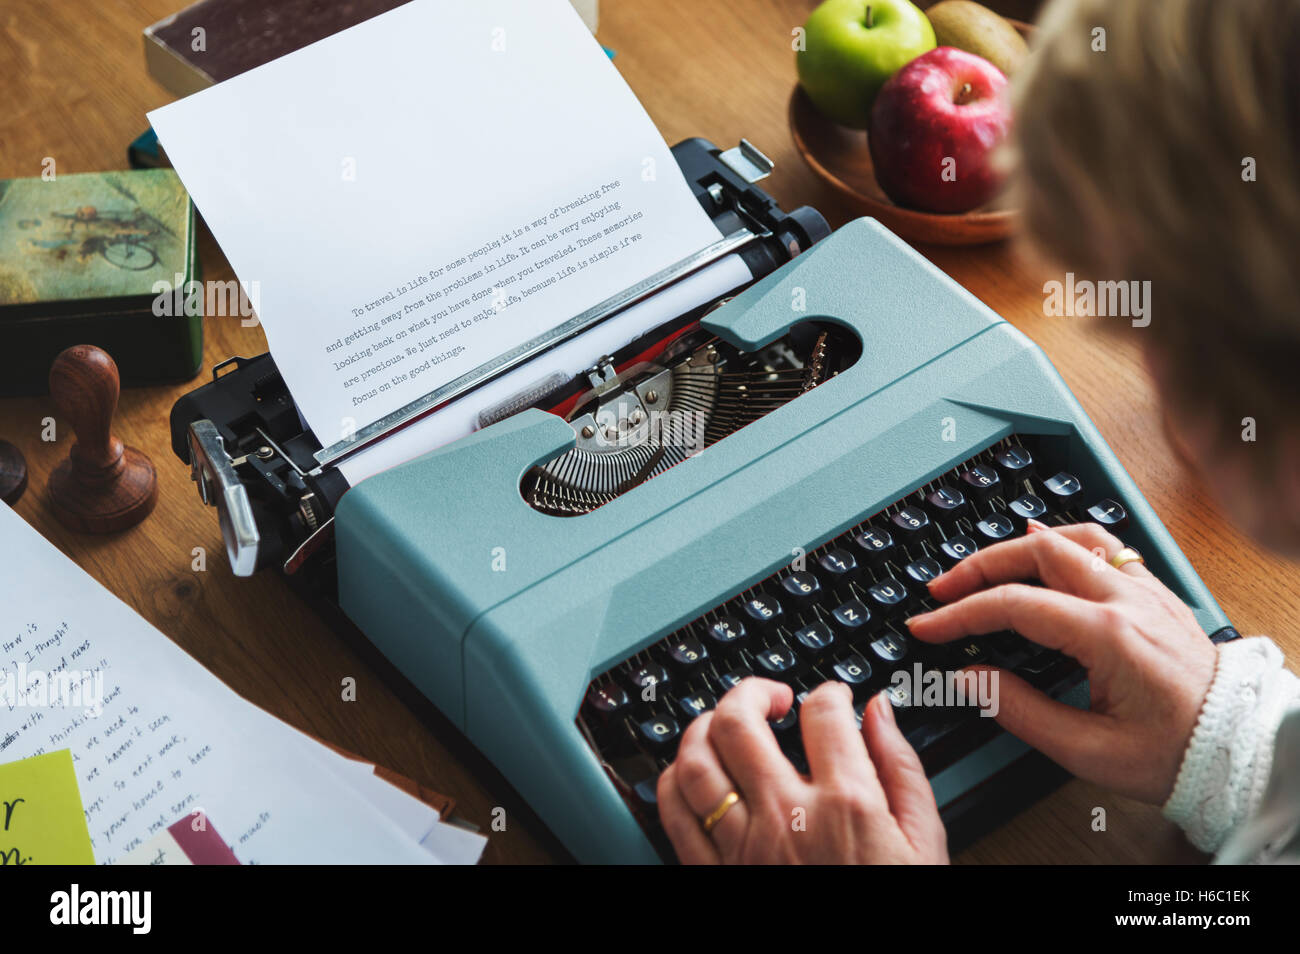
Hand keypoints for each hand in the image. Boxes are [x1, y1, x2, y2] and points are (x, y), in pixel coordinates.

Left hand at [656, 678, 948, 863]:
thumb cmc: (896, 911)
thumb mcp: (923, 843)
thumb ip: (901, 768)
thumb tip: (879, 713)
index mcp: (847, 805)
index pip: (822, 713)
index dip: (827, 692)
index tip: (830, 698)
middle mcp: (787, 818)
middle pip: (738, 721)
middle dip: (751, 691)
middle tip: (771, 697)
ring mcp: (743, 848)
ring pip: (695, 761)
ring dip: (706, 727)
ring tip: (727, 725)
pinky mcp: (714, 877)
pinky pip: (673, 813)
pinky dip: (677, 780)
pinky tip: (698, 773)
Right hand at [906, 519, 1216, 804]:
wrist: (1240, 749)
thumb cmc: (1176, 754)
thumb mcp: (1088, 750)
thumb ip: (1020, 710)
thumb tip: (971, 677)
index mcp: (1108, 635)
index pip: (1014, 604)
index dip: (960, 614)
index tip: (927, 627)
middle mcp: (1126, 600)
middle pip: (1036, 551)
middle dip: (978, 566)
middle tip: (942, 590)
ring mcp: (1144, 590)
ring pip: (1070, 537)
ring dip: (1018, 545)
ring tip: (983, 566)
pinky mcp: (1154, 594)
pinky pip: (1103, 546)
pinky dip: (1062, 541)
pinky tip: (1043, 549)